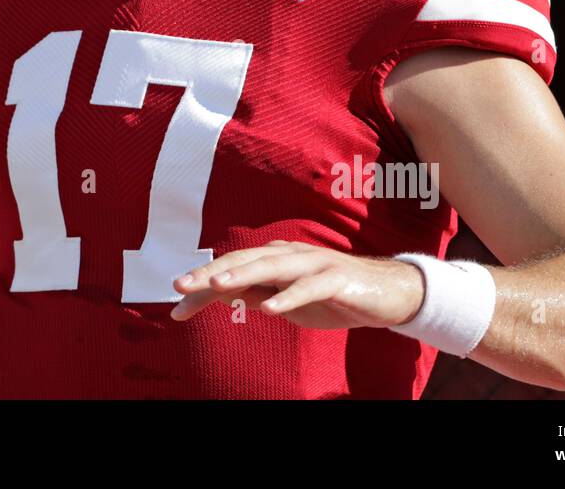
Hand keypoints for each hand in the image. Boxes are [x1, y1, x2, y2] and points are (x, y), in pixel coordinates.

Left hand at [170, 240, 425, 329]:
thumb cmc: (333, 296)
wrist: (388, 295)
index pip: (232, 268)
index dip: (203, 283)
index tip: (176, 304)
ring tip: (216, 286)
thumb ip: (256, 295)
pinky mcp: (336, 280)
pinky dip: (289, 297)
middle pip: (244, 260)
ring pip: (272, 267)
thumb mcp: (287, 301)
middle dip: (210, 272)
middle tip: (180, 286)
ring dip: (242, 275)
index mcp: (275, 258)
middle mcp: (290, 255)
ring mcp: (313, 265)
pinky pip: (309, 288)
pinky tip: (270, 310)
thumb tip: (221, 296)